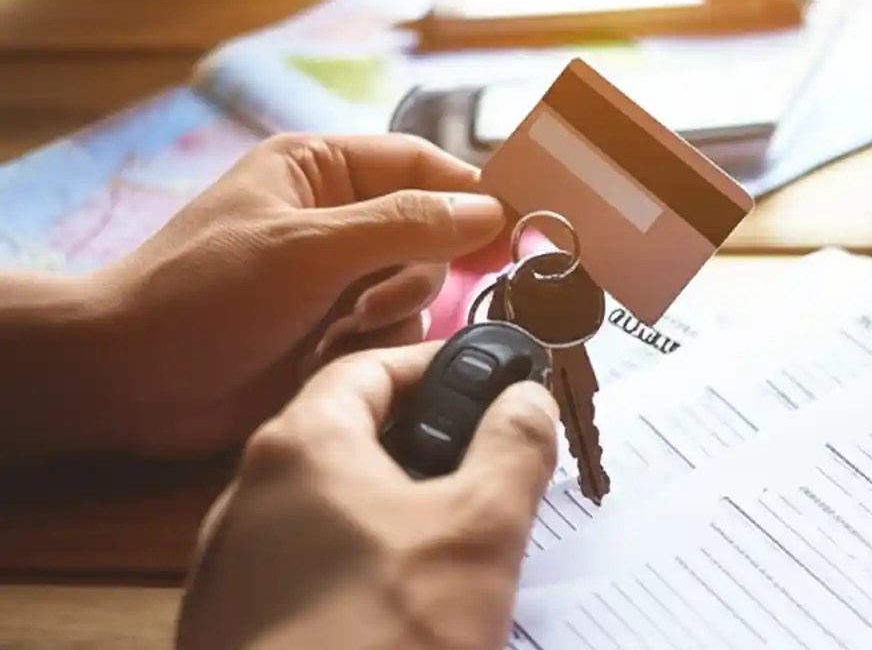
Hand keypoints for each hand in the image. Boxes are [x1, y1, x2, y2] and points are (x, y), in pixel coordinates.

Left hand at [88, 133, 505, 457]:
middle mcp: (337, 219)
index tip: (524, 228)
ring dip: (393, 311)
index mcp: (321, 169)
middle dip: (423, 266)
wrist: (131, 380)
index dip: (475, 192)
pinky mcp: (335, 333)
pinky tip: (332, 354)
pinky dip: (377, 345)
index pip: (422, 164)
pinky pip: (396, 331)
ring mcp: (338, 279)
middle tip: (420, 290)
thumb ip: (407, 225)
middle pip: (431, 230)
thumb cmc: (206, 292)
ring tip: (343, 329)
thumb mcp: (310, 248)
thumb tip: (493, 212)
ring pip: (419, 287)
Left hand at [175, 342, 559, 649]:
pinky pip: (302, 567)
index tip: (483, 378)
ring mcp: (230, 567)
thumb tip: (525, 399)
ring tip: (452, 539)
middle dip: (421, 443)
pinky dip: (355, 562)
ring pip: (324, 507)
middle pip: (345, 436)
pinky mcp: (230, 625)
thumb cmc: (384, 635)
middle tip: (483, 464)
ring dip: (389, 507)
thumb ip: (512, 449)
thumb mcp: (480, 531)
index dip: (432, 364)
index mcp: (299, 448)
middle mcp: (246, 495)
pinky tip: (398, 600)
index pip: (367, 368)